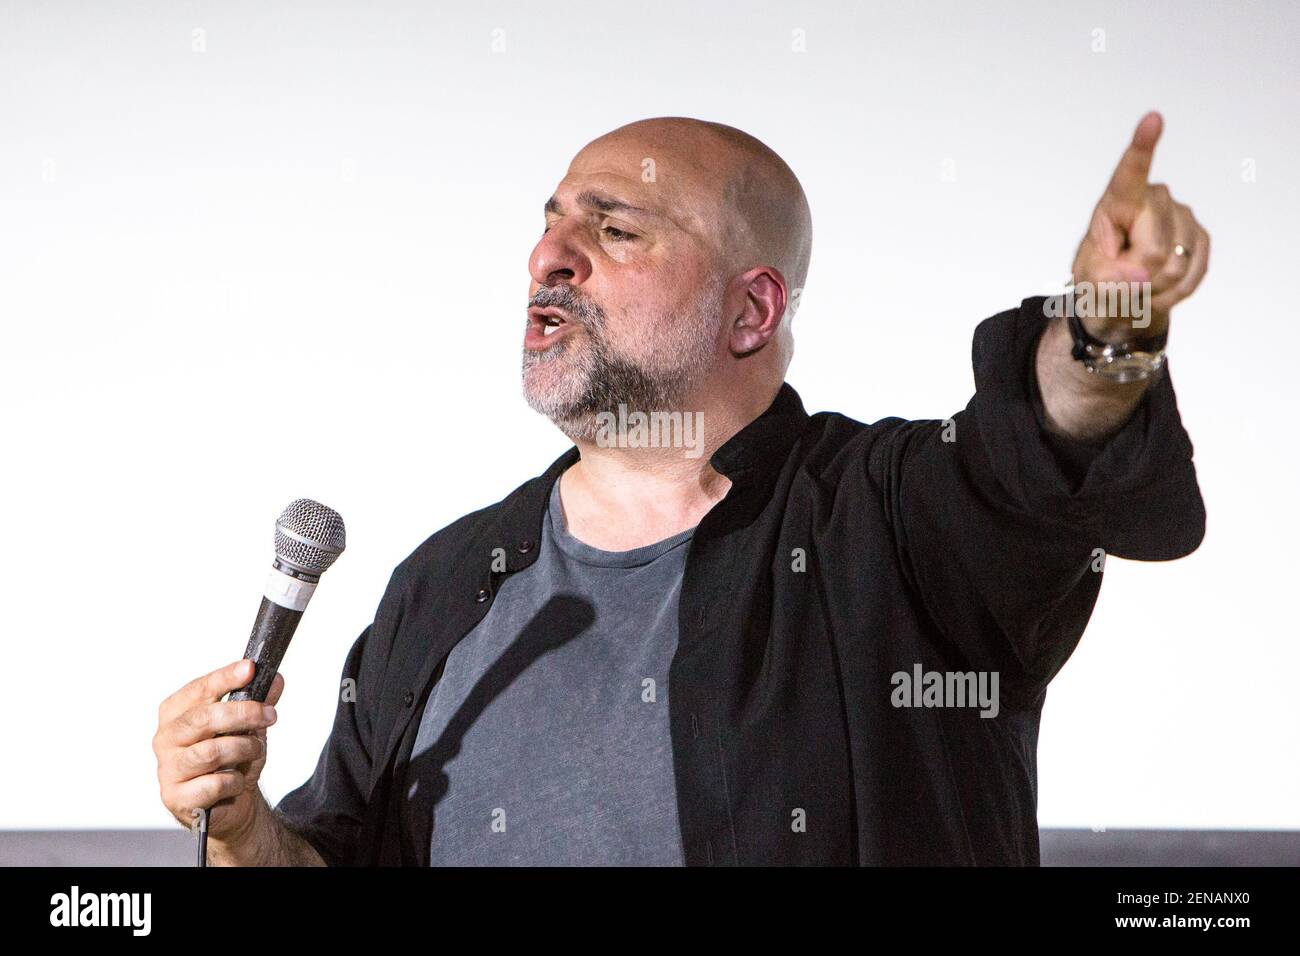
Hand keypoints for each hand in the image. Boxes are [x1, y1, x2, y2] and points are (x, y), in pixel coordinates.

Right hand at [154, 659, 283, 843]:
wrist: (228, 804)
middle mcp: (166, 738)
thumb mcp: (248, 725)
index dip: (225, 678)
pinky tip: (237, 780)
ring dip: (244, 749)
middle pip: (203, 718)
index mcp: (176, 713)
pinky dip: (235, 780)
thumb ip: (259, 701)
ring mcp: (168, 769)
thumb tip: (274, 680)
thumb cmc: (231, 758)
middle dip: (243, 714)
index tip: (250, 668)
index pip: (198, 689)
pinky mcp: (176, 797)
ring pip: (211, 752)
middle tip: (270, 715)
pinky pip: (214, 783)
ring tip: (255, 751)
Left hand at [1071, 111, 1209, 339]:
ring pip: (1175, 264)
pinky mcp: (1200, 237)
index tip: (1152, 119)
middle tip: (1123, 276)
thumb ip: (1109, 279)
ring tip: (1139, 280)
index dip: (1143, 147)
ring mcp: (1181, 217)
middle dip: (1138, 274)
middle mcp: (1154, 201)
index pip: (1130, 175)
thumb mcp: (1090, 282)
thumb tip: (1141, 276)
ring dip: (1155, 286)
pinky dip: (1173, 292)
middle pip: (1154, 249)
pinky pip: (1193, 274)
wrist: (1120, 297)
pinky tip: (1157, 286)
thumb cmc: (1098, 280)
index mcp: (1117, 204)